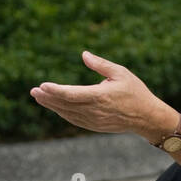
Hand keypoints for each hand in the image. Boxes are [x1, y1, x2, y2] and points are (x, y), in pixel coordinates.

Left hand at [30, 51, 176, 137]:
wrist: (146, 117)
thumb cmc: (135, 92)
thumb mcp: (120, 72)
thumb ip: (100, 64)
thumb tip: (83, 54)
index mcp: (100, 96)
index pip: (71, 94)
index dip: (55, 90)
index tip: (42, 85)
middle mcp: (95, 110)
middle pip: (65, 105)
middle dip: (48, 98)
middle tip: (34, 91)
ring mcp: (94, 120)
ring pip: (67, 114)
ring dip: (52, 106)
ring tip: (39, 97)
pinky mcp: (95, 126)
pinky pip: (75, 120)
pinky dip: (63, 113)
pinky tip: (55, 107)